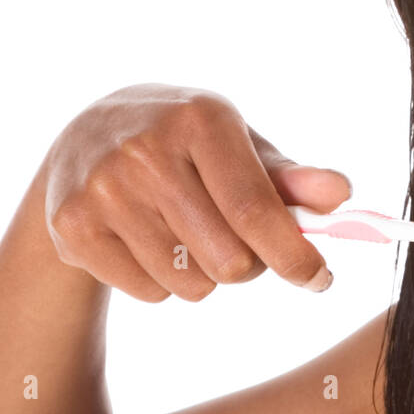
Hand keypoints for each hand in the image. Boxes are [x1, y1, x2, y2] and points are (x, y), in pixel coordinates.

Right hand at [41, 83, 349, 300]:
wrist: (87, 135)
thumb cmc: (186, 143)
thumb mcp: (240, 145)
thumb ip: (291, 177)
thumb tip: (341, 194)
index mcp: (201, 120)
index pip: (255, 209)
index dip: (294, 255)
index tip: (319, 279)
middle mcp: (147, 150)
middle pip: (228, 260)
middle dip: (249, 265)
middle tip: (239, 243)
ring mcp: (104, 189)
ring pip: (190, 284)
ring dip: (204, 276)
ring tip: (188, 234)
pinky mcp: (72, 227)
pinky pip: (150, 293)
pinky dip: (163, 283)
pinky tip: (149, 240)